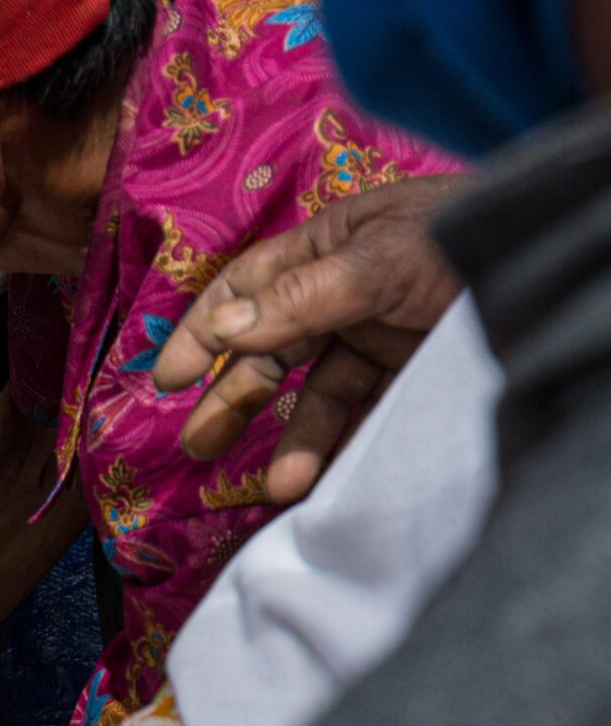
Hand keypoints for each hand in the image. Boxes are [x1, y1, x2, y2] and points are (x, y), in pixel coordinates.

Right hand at [152, 175, 463, 502]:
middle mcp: (346, 290)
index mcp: (329, 244)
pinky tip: (323, 480)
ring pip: (317, 393)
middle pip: (272, 350)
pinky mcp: (413, 373)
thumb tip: (225, 329)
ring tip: (277, 487)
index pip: (246, 288)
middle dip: (232, 399)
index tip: (167, 382)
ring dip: (293, 440)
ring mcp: (381, 334)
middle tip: (195, 445)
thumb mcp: (379, 261)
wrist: (557, 259)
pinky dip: (342, 448)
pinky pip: (364, 415)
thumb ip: (301, 298)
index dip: (203, 332)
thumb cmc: (468, 239)